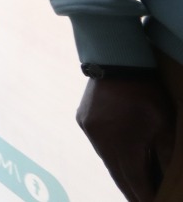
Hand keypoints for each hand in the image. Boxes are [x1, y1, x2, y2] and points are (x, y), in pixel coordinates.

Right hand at [76, 76, 172, 200]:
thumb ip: (164, 154)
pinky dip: (112, 154)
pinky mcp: (84, 120)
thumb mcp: (163, 124)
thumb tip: (166, 177)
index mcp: (122, 144)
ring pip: (107, 160)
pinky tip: (121, 157)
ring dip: (122, 173)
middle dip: (132, 192)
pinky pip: (99, 144)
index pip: (135, 181)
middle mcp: (101, 142)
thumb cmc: (145, 92)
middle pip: (118, 175)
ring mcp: (90, 131)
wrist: (115, 60)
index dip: (145, 197)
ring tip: (134, 185)